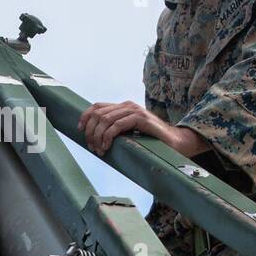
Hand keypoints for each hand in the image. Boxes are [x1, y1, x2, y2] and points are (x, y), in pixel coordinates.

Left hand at [78, 100, 205, 156]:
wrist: (176, 143)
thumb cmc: (152, 141)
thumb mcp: (130, 133)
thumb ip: (117, 130)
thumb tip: (95, 138)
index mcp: (123, 107)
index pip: (97, 106)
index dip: (85, 117)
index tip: (80, 130)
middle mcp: (128, 106)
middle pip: (98, 113)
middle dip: (90, 131)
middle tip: (91, 147)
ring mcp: (135, 111)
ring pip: (105, 120)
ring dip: (98, 136)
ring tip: (99, 150)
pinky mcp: (141, 119)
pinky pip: (117, 125)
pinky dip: (108, 136)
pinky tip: (107, 146)